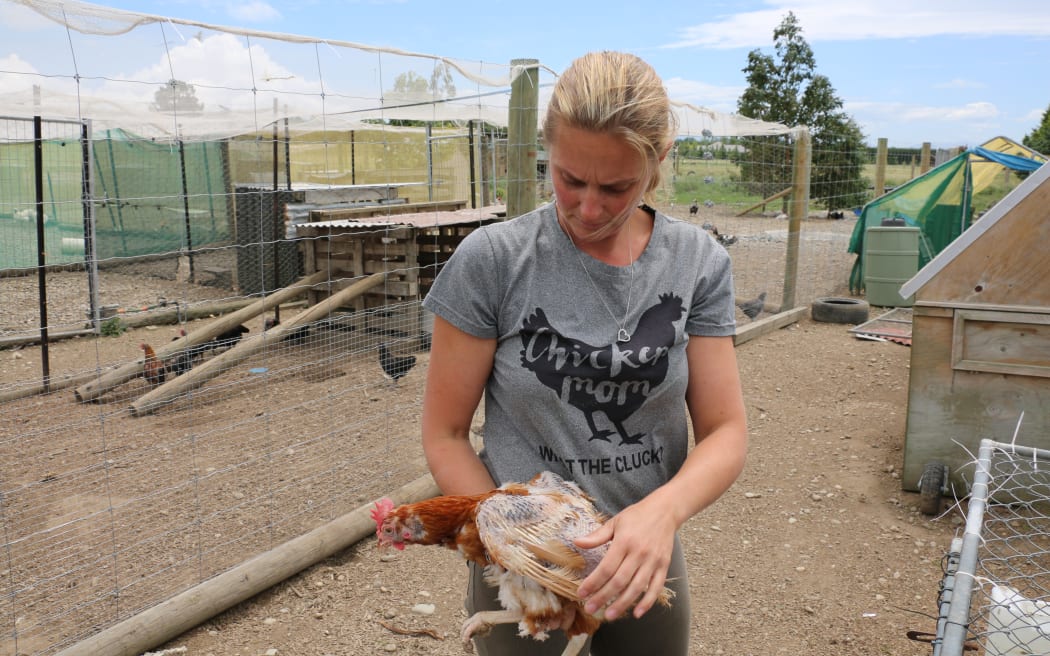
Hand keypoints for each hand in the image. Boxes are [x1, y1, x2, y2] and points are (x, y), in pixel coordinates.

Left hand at [573, 498, 676, 620]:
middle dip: (603, 597)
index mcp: (624, 542)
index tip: (581, 593)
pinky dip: (647, 602)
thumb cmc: (637, 516)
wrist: (665, 510)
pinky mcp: (664, 566)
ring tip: (609, 615)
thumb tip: (576, 542)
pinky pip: (656, 587)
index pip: (606, 568)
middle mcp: (639, 553)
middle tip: (590, 609)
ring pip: (636, 588)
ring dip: (622, 604)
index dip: (593, 582)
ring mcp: (653, 561)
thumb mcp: (615, 522)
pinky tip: (636, 613)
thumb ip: (597, 536)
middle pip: (619, 581)